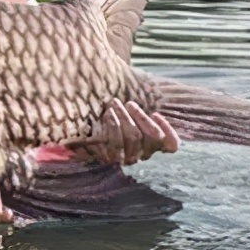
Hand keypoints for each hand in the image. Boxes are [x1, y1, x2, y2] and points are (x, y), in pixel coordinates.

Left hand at [64, 99, 180, 165]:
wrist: (78, 139)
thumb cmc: (106, 121)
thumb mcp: (124, 114)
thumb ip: (136, 109)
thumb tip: (148, 90)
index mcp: (151, 146)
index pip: (171, 146)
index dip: (169, 131)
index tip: (156, 114)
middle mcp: (142, 155)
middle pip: (152, 136)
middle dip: (141, 116)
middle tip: (129, 103)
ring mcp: (127, 158)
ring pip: (135, 136)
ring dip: (125, 116)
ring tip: (114, 103)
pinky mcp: (111, 159)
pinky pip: (116, 141)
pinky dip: (113, 124)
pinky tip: (108, 113)